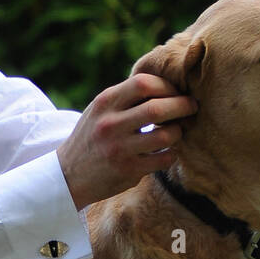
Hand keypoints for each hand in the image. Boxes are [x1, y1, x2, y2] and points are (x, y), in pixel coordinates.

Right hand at [57, 73, 196, 210]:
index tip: (175, 92)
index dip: (166, 85)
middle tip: (191, 106)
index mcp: (105, 102)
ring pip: (165, 135)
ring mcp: (119, 149)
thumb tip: (167, 83)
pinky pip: (164, 159)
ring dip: (178, 132)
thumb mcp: (100, 109)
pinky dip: (172, 154)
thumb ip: (126, 96)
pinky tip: (167, 152)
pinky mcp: (127, 171)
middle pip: (158, 107)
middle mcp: (110, 124)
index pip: (144, 83)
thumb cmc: (92, 136)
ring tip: (177, 132)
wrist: (67, 175)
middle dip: (183, 105)